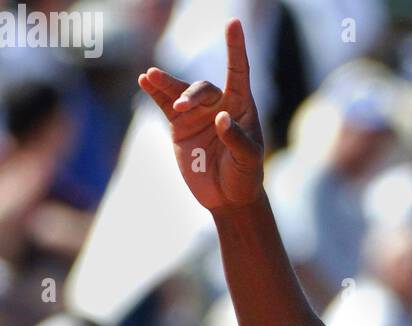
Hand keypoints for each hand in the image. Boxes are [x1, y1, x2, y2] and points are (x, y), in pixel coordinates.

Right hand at [138, 19, 263, 212]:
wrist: (227, 197)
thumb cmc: (245, 177)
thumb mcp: (248, 161)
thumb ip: (238, 139)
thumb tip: (221, 117)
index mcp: (242, 108)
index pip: (239, 72)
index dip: (236, 48)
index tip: (233, 23)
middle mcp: (218, 105)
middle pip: (202, 88)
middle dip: (190, 95)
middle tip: (182, 108)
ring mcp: (197, 113)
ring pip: (179, 91)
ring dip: (166, 84)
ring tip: (150, 77)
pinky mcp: (179, 124)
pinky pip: (164, 103)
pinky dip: (154, 92)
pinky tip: (144, 81)